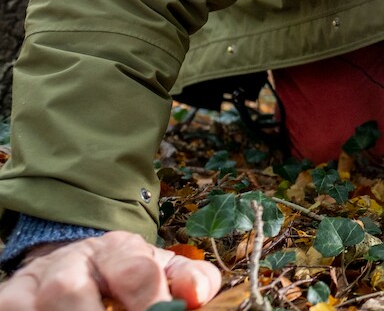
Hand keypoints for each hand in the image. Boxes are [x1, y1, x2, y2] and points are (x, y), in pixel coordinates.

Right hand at [0, 231, 220, 310]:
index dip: (150, 304)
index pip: (134, 272)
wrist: (82, 265)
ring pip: (36, 305)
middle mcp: (72, 261)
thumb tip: (194, 295)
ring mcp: (36, 282)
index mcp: (119, 249)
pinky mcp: (11, 298)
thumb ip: (191, 280)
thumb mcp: (166, 272)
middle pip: (70, 291)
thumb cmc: (132, 275)